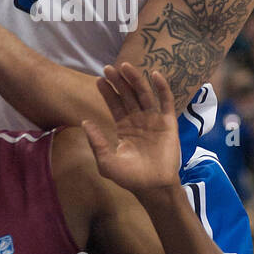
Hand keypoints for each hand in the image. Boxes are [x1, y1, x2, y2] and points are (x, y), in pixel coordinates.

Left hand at [82, 63, 180, 194]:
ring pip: (144, 94)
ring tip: (126, 66)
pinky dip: (162, 87)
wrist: (153, 187)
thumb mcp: (107, 162)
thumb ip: (96, 142)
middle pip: (128, 95)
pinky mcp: (169, 123)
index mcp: (124, 127)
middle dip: (119, 82)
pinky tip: (155, 74)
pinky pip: (166, 101)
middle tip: (109, 68)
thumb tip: (84, 122)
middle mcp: (138, 120)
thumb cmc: (130, 178)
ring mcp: (154, 120)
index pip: (115, 104)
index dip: (108, 92)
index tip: (100, 78)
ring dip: (136, 80)